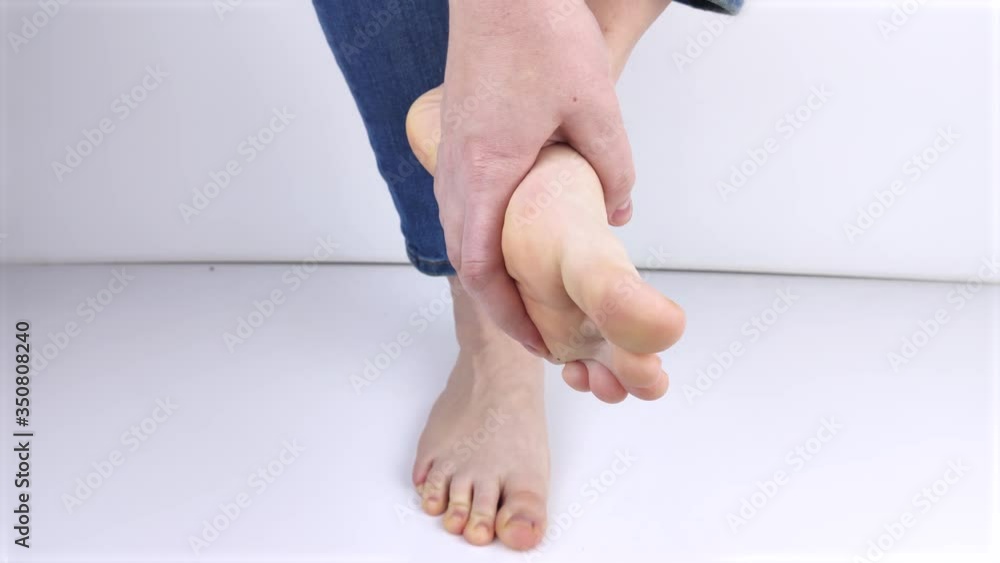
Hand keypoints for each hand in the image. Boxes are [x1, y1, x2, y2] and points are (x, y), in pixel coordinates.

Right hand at [436, 0, 635, 352]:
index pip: (483, 269)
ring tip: (526, 295)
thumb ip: (611, 168)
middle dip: (500, 305)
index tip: (540, 341)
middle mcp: (457, 170)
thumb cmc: (538, 33)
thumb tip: (616, 213)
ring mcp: (450, 154)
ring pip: (458, 235)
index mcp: (487, 171)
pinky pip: (459, 206)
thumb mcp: (596, 106)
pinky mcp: (455, 138)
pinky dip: (481, 237)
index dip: (510, 315)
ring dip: (489, 272)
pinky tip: (510, 238)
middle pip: (464, 261)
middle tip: (538, 330)